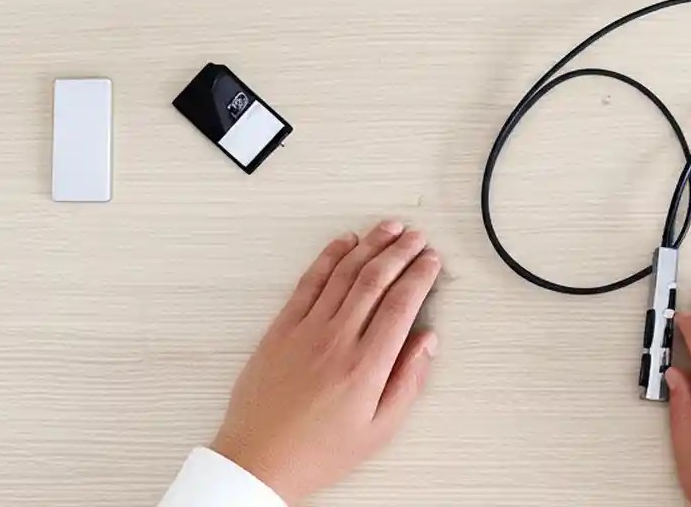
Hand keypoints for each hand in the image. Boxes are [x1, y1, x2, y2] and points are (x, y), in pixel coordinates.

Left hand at [210, 221, 441, 504]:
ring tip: (389, 229)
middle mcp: (336, 341)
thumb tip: (427, 342)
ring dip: (370, 245)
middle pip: (375, 280)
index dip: (420, 276)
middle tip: (417, 238)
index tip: (432, 262)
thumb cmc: (317, 452)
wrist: (258, 460)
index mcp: (365, 366)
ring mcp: (305, 330)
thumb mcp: (379, 429)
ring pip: (344, 273)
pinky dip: (329, 257)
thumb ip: (408, 381)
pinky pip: (308, 282)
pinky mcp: (280, 329)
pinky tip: (345, 243)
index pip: (401, 304)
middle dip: (401, 252)